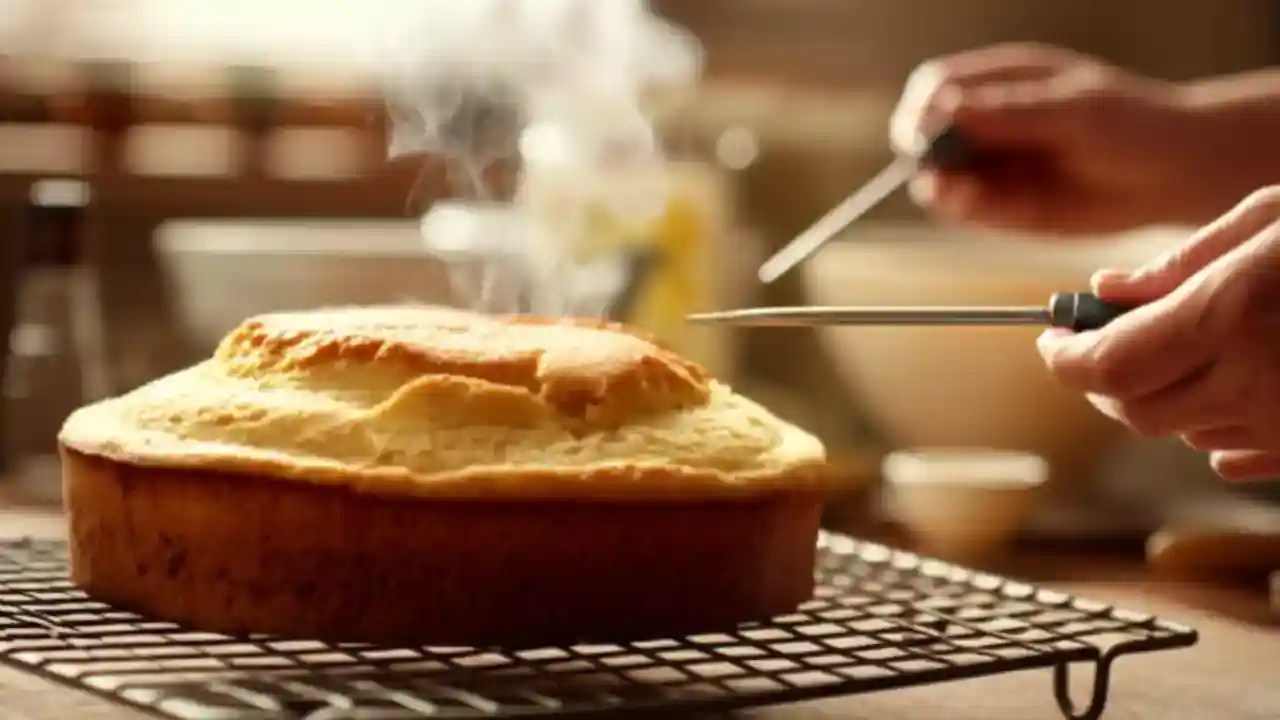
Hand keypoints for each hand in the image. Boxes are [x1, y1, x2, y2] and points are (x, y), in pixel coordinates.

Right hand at [890, 43, 1205, 232]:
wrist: (1174, 176)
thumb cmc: (1134, 127)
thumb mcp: (1075, 110)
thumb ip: (1011, 111)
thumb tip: (945, 110)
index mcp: (1000, 79)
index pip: (934, 86)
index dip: (920, 110)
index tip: (925, 138)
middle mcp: (987, 121)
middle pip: (924, 135)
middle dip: (928, 158)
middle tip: (947, 179)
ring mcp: (993, 165)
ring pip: (940, 178)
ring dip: (947, 192)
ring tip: (975, 199)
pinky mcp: (1004, 205)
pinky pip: (968, 210)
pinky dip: (971, 213)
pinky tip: (999, 211)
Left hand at [1037, 187, 1279, 479]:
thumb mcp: (1271, 217)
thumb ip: (1181, 263)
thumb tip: (1106, 291)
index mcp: (1228, 318)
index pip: (1105, 367)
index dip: (1065, 358)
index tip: (1054, 338)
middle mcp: (1252, 382)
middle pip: (1132, 409)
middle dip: (1102, 378)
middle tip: (1098, 341)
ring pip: (1179, 433)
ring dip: (1156, 397)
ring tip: (1173, 349)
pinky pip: (1236, 453)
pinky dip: (1210, 425)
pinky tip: (1223, 388)